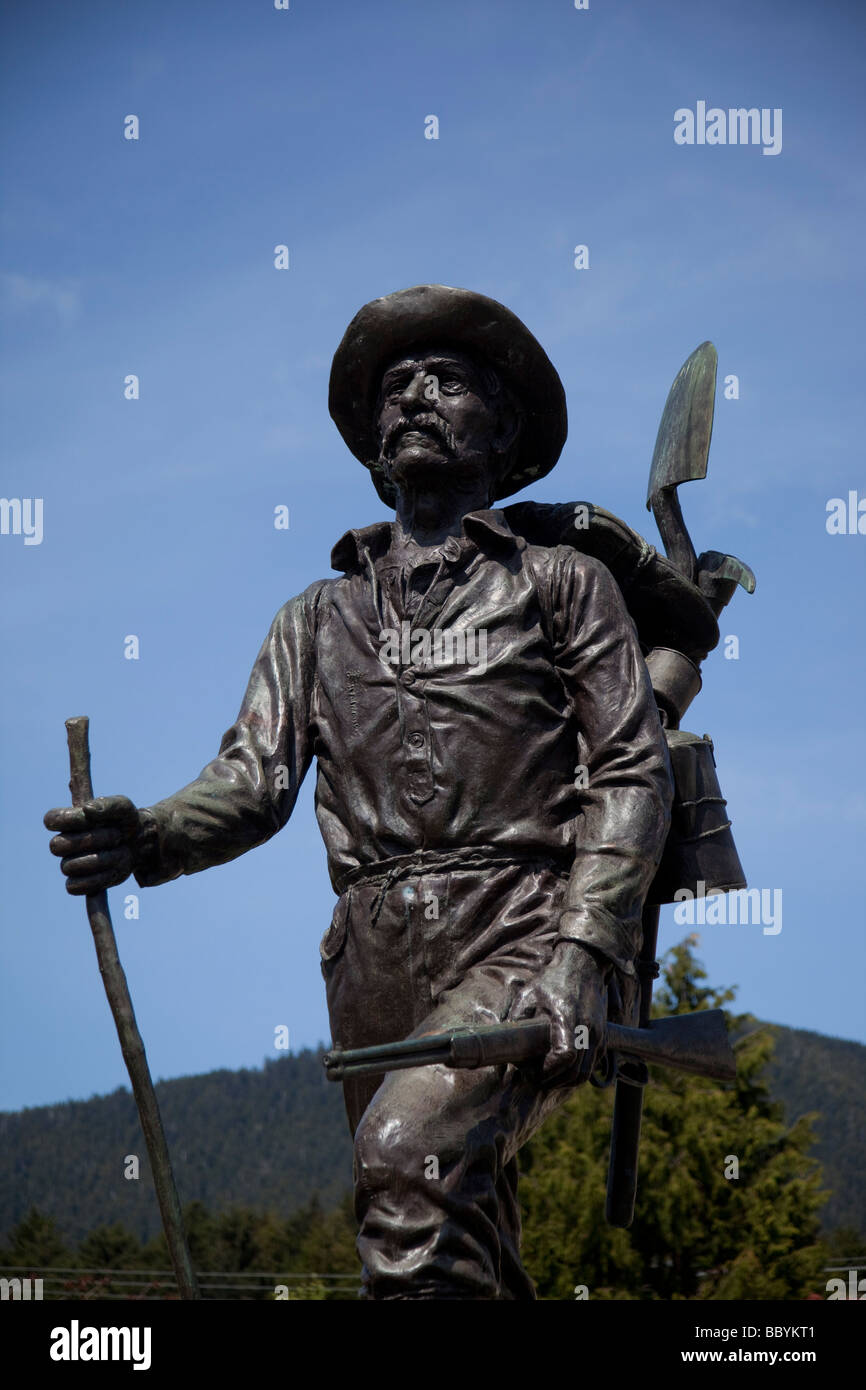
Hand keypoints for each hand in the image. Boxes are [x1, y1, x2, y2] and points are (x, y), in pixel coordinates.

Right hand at [44, 795, 141, 895]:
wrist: (141, 844)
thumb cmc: (126, 821)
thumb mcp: (123, 807)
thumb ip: (106, 804)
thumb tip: (87, 809)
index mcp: (69, 820)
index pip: (51, 819)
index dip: (66, 820)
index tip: (88, 817)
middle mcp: (65, 843)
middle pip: (58, 846)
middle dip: (90, 840)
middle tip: (116, 835)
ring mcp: (71, 864)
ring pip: (70, 866)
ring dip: (102, 859)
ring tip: (121, 851)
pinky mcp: (80, 883)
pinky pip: (76, 886)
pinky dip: (99, 878)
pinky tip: (115, 868)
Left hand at [508, 941, 607, 1086]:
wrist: (583, 965)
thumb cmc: (554, 979)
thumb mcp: (528, 994)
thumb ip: (518, 1020)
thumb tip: (508, 1045)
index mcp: (569, 1019)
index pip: (564, 1057)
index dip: (547, 1070)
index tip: (532, 1071)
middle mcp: (588, 1029)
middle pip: (575, 1072)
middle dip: (554, 1081)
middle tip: (535, 1079)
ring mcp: (598, 1034)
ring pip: (585, 1073)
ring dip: (566, 1080)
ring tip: (546, 1077)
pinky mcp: (602, 1036)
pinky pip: (592, 1064)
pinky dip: (577, 1072)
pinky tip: (560, 1067)